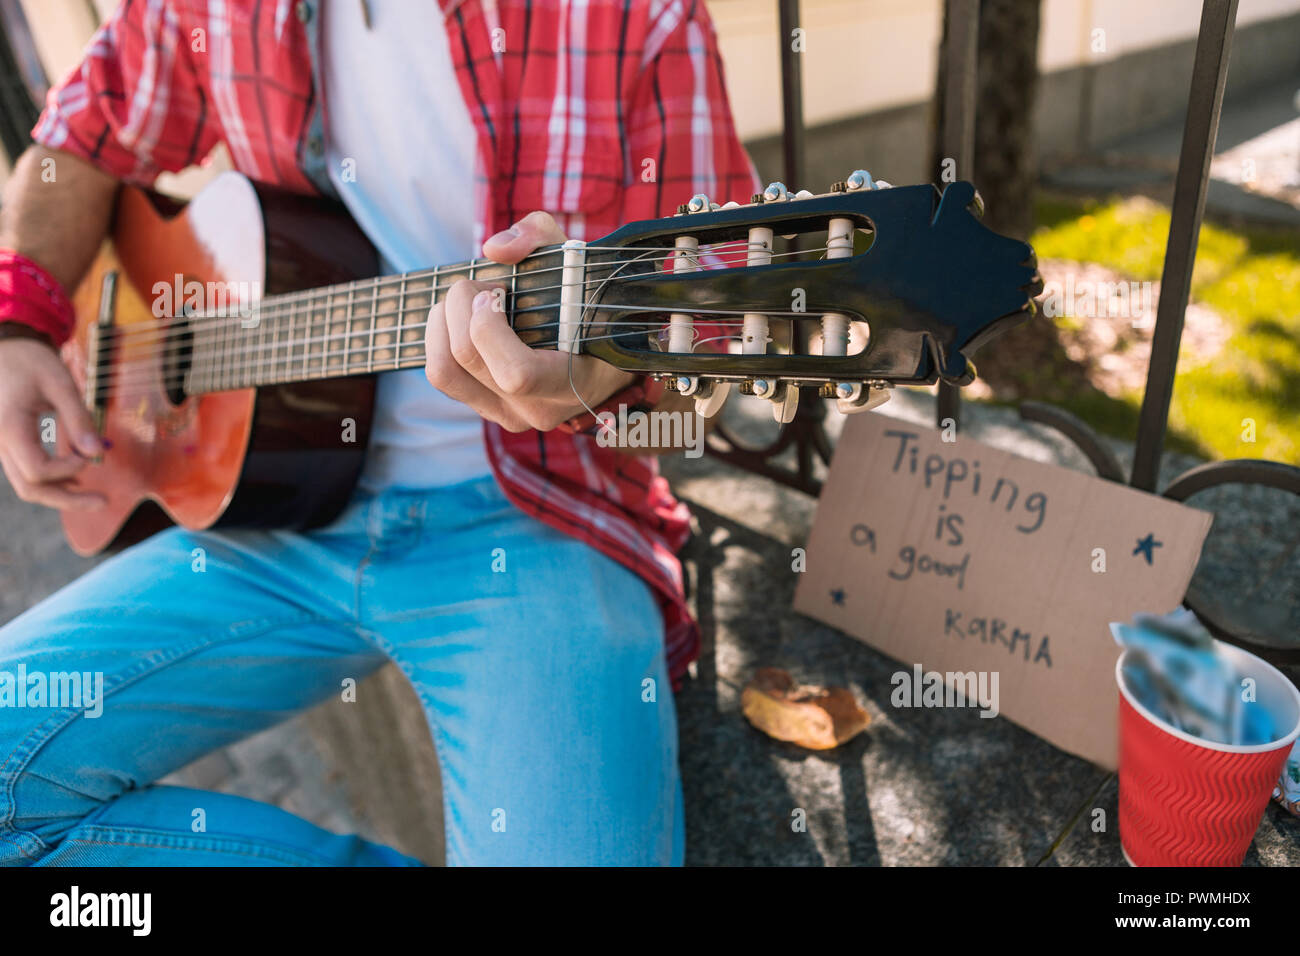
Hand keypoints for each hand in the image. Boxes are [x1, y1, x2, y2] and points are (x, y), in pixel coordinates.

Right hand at [0, 338, 104, 510]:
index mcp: (9, 426)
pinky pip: (27, 472)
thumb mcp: (61, 383)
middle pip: (29, 488)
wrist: (7, 349)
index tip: (92, 453)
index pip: (37, 469)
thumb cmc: (32, 362)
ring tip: (95, 496)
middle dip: (67, 500)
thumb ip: (79, 419)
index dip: (68, 469)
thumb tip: (97, 453)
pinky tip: (77, 477)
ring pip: (26, 485)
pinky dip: (52, 480)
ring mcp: (1, 446)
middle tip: (103, 502)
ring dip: (60, 494)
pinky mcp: (9, 445)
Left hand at [424, 211, 635, 431]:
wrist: (602, 351)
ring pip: (444, 372)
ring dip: (442, 323)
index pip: (516, 374)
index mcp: (573, 381)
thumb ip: (539, 236)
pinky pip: (442, 375)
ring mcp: (509, 416)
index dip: (489, 327)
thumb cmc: (587, 301)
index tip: (498, 292)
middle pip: (466, 360)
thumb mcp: (573, 257)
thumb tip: (494, 249)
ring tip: (467, 302)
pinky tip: (462, 320)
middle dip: (459, 305)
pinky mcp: (487, 410)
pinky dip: (440, 338)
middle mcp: (539, 408)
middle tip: (483, 287)